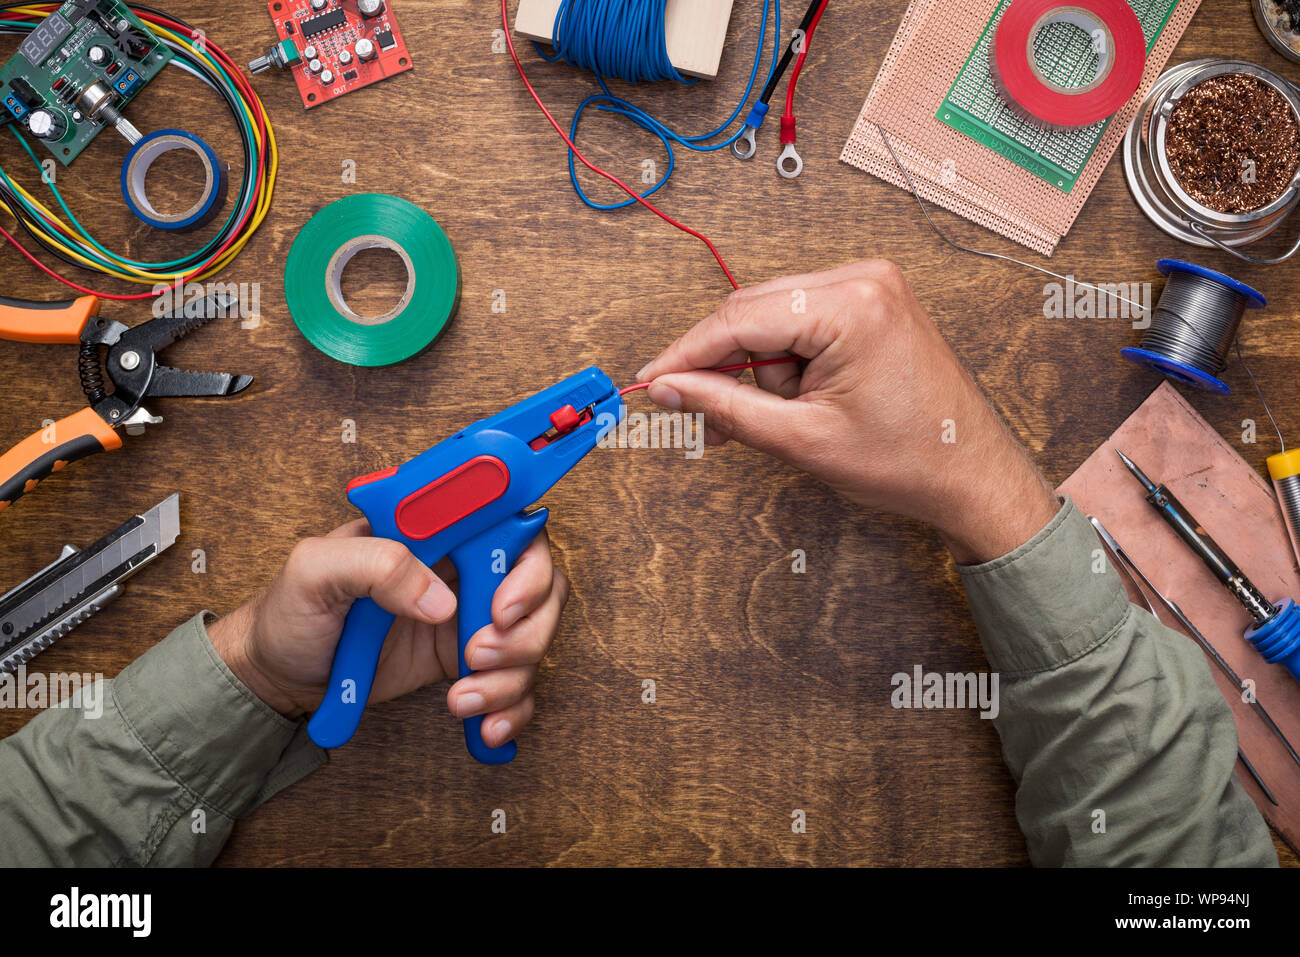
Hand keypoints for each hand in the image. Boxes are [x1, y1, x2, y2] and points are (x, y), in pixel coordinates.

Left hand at [207, 521, 568, 748]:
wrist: (278, 676)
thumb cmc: (290, 611)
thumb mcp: (314, 571)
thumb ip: (374, 564)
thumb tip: (439, 600)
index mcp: (433, 532)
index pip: (509, 524)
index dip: (525, 564)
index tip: (502, 607)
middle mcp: (460, 569)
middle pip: (540, 584)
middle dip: (526, 629)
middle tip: (477, 655)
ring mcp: (467, 616)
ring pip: (533, 638)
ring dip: (511, 676)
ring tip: (462, 700)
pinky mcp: (466, 662)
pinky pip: (516, 682)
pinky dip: (512, 708)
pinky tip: (483, 726)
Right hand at [637, 260, 1057, 562]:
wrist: (971, 473)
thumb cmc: (909, 459)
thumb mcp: (802, 439)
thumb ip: (727, 406)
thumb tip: (673, 387)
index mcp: (852, 307)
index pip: (740, 318)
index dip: (686, 353)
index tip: (653, 378)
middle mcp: (864, 279)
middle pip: (754, 309)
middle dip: (728, 364)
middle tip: (704, 411)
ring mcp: (873, 284)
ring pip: (775, 315)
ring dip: (765, 366)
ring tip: (792, 416)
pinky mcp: (875, 299)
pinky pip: (804, 318)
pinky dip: (790, 358)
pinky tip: (800, 397)